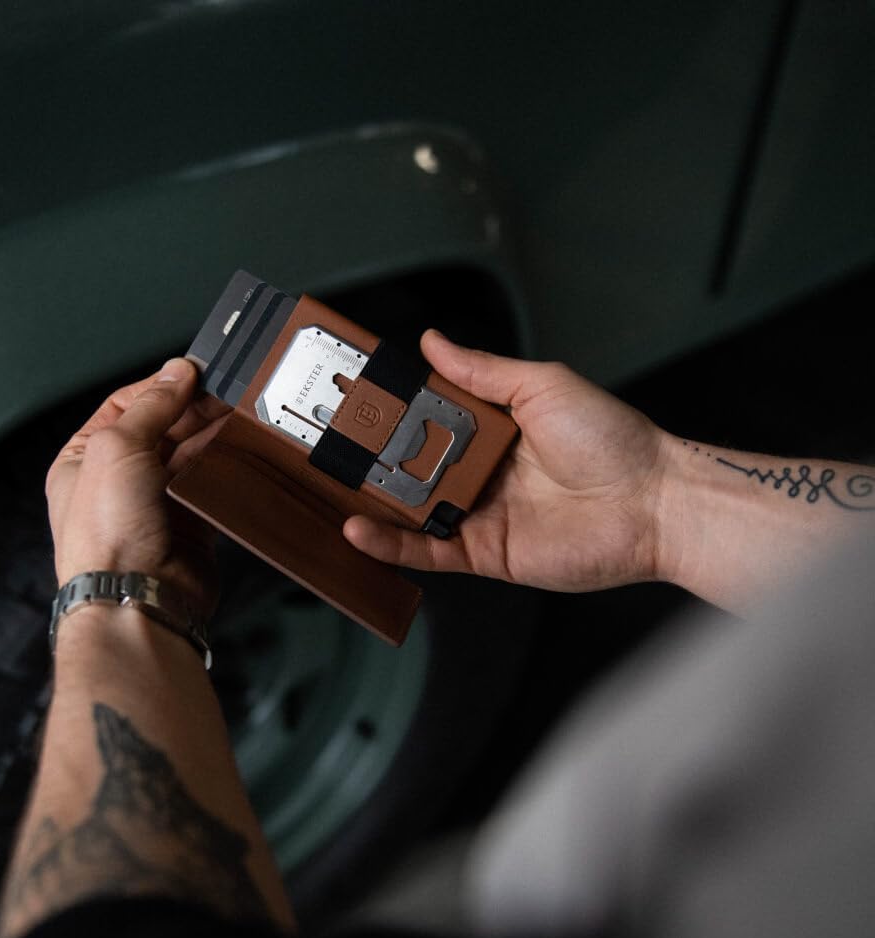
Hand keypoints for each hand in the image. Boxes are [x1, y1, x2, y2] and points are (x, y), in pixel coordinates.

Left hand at [46, 358, 230, 617]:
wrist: (138, 597)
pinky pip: (209, 484)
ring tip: (234, 414)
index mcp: (87, 457)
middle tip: (223, 392)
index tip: (193, 373)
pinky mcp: (189, 524)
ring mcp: (155, 502)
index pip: (126, 405)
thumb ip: (150, 406)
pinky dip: (223, 467)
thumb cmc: (107, 534)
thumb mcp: (117, 447)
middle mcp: (119, 479)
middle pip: (162, 427)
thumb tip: (175, 373)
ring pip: (189, 454)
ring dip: (210, 435)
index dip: (160, 386)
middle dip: (192, 408)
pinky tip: (235, 450)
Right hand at [343, 331, 668, 591]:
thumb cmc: (611, 439)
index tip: (352, 400)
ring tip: (329, 487)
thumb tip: (431, 342)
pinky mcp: (485, 553)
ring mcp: (480, 515)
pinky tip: (359, 529)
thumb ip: (481, 370)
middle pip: (411, 466)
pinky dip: (392, 544)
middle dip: (370, 458)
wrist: (653, 502)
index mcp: (492, 429)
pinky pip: (428, 551)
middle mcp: (480, 472)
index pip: (427, 419)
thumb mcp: (541, 385)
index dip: (391, 412)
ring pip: (412, 511)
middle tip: (325, 446)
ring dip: (371, 502)